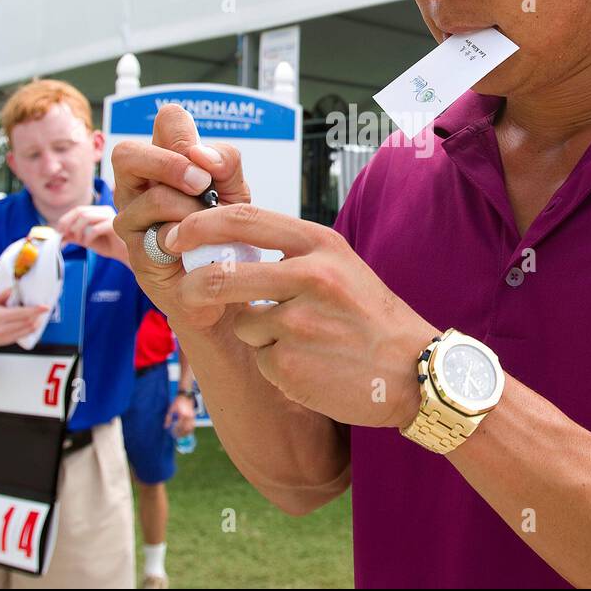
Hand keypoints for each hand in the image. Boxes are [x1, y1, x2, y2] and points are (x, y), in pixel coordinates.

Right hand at [0, 286, 48, 348]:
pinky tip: (33, 322)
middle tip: (43, 309)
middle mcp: (2, 328)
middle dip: (38, 315)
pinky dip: (32, 328)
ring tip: (39, 315)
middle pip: (27, 322)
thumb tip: (13, 288)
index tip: (45, 307)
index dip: (35, 310)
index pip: (21, 313)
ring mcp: (6, 336)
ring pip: (28, 329)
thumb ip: (3, 294)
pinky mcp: (9, 341)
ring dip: (37, 322)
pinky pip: (26, 334)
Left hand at [55, 204, 124, 262]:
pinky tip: (88, 244)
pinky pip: (95, 229)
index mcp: (99, 212)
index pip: (78, 210)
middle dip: (68, 223)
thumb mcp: (87, 240)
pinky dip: (87, 237)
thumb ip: (74, 236)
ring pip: (85, 217)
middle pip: (80, 211)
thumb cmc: (109, 245)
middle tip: (65, 235)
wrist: (126, 255)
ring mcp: (110, 217)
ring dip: (78, 231)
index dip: (65, 219)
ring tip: (80, 241)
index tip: (58, 231)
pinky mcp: (115, 226)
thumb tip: (60, 237)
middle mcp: (104, 211)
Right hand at [111, 104, 251, 334]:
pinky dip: (189, 242)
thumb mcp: (234, 192)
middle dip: (169, 165)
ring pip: (151, 199)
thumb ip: (225, 164)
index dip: (182, 133)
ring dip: (190, 211)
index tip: (205, 162)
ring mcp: (131, 222)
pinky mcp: (137, 256)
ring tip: (209, 228)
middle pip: (127, 153)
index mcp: (162, 164)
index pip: (164, 122)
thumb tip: (201, 154)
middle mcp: (137, 189)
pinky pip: (159, 238)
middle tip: (201, 185)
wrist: (229, 290)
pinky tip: (200, 251)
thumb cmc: (226, 234)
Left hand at [164, 203, 438, 428]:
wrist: (414, 371)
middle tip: (189, 292)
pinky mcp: (290, 364)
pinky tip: (311, 365)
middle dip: (197, 286)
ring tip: (303, 340)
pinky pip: (260, 359)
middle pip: (222, 276)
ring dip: (259, 335)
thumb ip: (289, 253)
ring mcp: (298, 323)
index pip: (243, 219)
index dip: (199, 225)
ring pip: (244, 323)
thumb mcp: (339, 266)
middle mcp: (309, 277)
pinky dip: (276, 365)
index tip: (176, 234)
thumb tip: (223, 246)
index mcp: (319, 245)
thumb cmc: (371, 316)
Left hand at [166, 394, 195, 436]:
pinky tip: (187, 432)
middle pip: (186, 429)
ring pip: (191, 428)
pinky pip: (193, 425)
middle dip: (181, 434)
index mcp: (182, 414)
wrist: (186, 396)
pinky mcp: (194, 416)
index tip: (173, 434)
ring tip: (182, 436)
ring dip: (187, 433)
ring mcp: (192, 417)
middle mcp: (188, 416)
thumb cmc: (177, 402)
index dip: (176, 431)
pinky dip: (190, 430)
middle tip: (177, 437)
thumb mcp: (171, 409)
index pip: (179, 426)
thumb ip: (168, 418)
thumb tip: (165, 427)